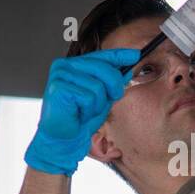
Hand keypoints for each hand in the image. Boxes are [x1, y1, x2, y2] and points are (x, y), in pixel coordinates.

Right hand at [24, 49, 141, 174]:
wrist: (62, 138)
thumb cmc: (79, 118)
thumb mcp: (102, 98)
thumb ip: (112, 84)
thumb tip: (128, 71)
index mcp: (73, 65)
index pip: (100, 56)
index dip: (119, 55)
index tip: (136, 54)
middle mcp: (64, 66)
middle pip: (103, 69)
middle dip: (114, 86)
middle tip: (113, 97)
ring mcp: (60, 76)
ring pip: (97, 87)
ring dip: (97, 104)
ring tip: (85, 111)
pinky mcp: (58, 88)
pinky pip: (88, 98)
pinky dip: (88, 110)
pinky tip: (78, 115)